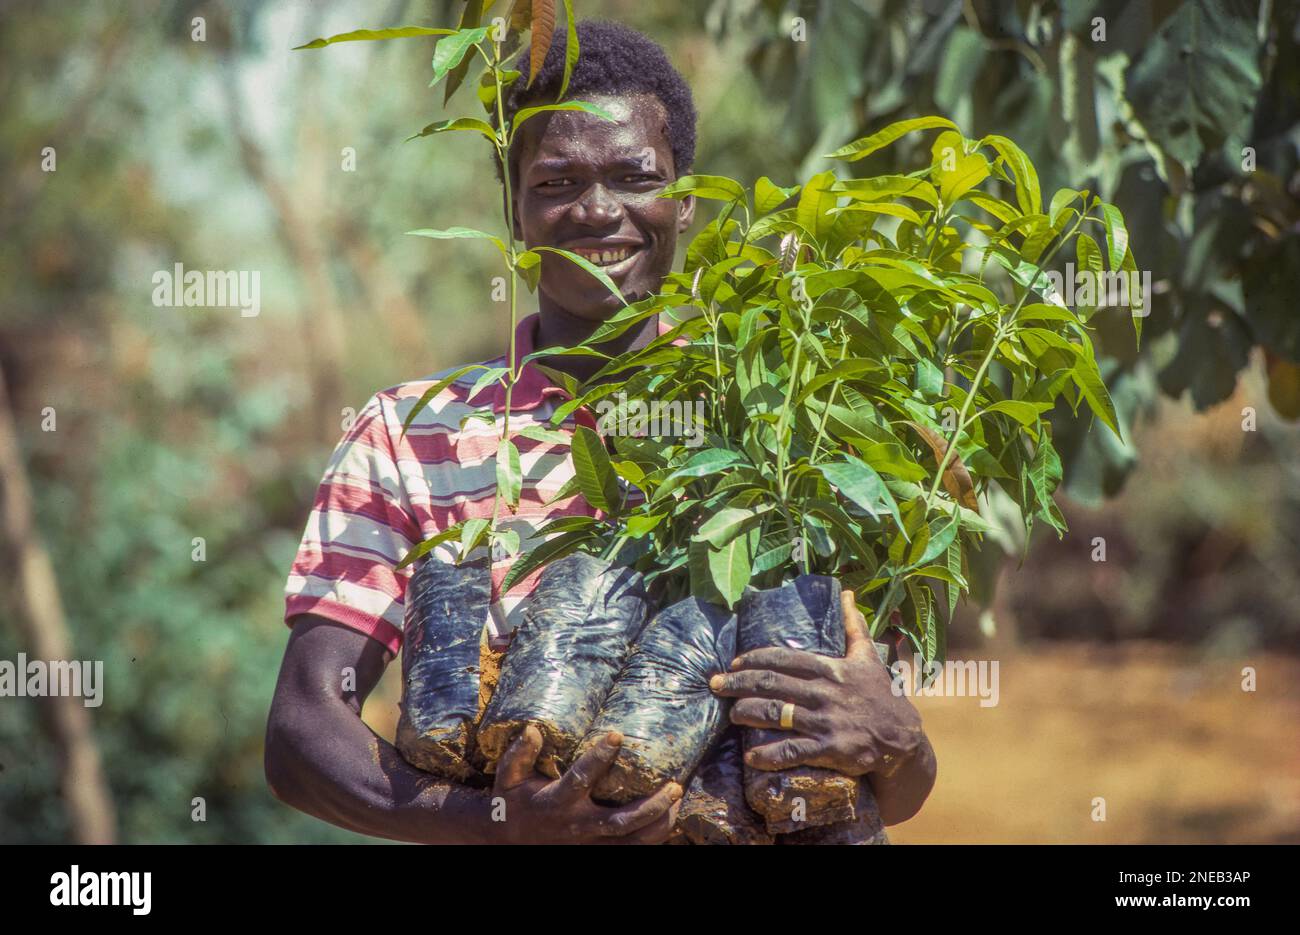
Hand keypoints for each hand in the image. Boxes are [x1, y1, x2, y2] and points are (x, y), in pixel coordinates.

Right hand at [490, 725, 682, 843]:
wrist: (506, 842)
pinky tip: (670, 818)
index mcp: (556, 802)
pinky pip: (630, 850)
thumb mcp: (507, 777)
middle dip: (650, 806)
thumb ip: (519, 755)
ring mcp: (589, 844)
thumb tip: (533, 729)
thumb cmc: (511, 803)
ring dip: (659, 823)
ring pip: (632, 841)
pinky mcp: (596, 852)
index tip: (617, 734)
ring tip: (678, 799)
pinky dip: (653, 837)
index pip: (581, 779)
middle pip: (621, 821)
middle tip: (674, 784)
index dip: (599, 757)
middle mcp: (577, 826)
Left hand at [709, 590, 925, 778]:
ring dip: (747, 713)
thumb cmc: (881, 695)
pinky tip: (751, 756)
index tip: (734, 663)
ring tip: (730, 714)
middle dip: (738, 683)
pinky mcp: (829, 749)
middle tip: (715, 684)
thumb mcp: (868, 657)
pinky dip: (768, 754)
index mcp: (831, 668)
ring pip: (775, 714)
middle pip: (771, 684)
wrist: (902, 738)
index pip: (783, 658)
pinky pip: (792, 751)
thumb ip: (853, 626)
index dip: (754, 660)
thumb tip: (846, 593)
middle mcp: (824, 693)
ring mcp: (825, 721)